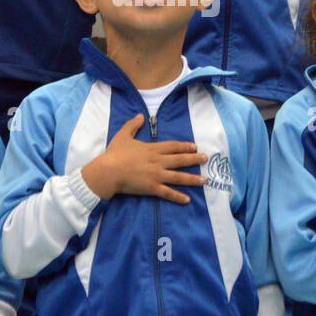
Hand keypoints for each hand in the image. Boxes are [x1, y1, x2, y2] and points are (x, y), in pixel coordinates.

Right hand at [80, 115, 206, 204]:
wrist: (108, 171)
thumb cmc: (114, 154)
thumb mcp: (123, 135)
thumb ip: (132, 125)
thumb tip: (140, 115)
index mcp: (152, 149)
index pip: (172, 146)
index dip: (184, 146)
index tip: (195, 146)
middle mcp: (158, 161)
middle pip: (180, 160)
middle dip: (194, 159)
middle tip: (206, 159)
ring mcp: (156, 175)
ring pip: (178, 177)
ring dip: (192, 178)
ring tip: (204, 180)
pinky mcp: (152, 187)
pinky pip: (167, 193)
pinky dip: (178, 196)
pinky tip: (188, 199)